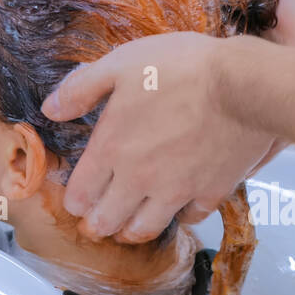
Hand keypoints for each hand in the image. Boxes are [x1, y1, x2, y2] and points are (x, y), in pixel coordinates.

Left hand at [41, 32, 279, 242]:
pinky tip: (179, 208)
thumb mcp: (122, 63)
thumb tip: (51, 109)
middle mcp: (139, 179)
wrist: (243, 85)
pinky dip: (181, 218)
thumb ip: (82, 88)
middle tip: (97, 222)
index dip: (75, 201)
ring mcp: (177, 190)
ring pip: (145, 229)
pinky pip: (190, 219)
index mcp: (112, 148)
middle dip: (97, 225)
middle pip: (107, 222)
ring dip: (132, 231)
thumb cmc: (182, 68)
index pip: (80, 195)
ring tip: (129, 227)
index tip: (78, 199)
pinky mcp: (211, 192)